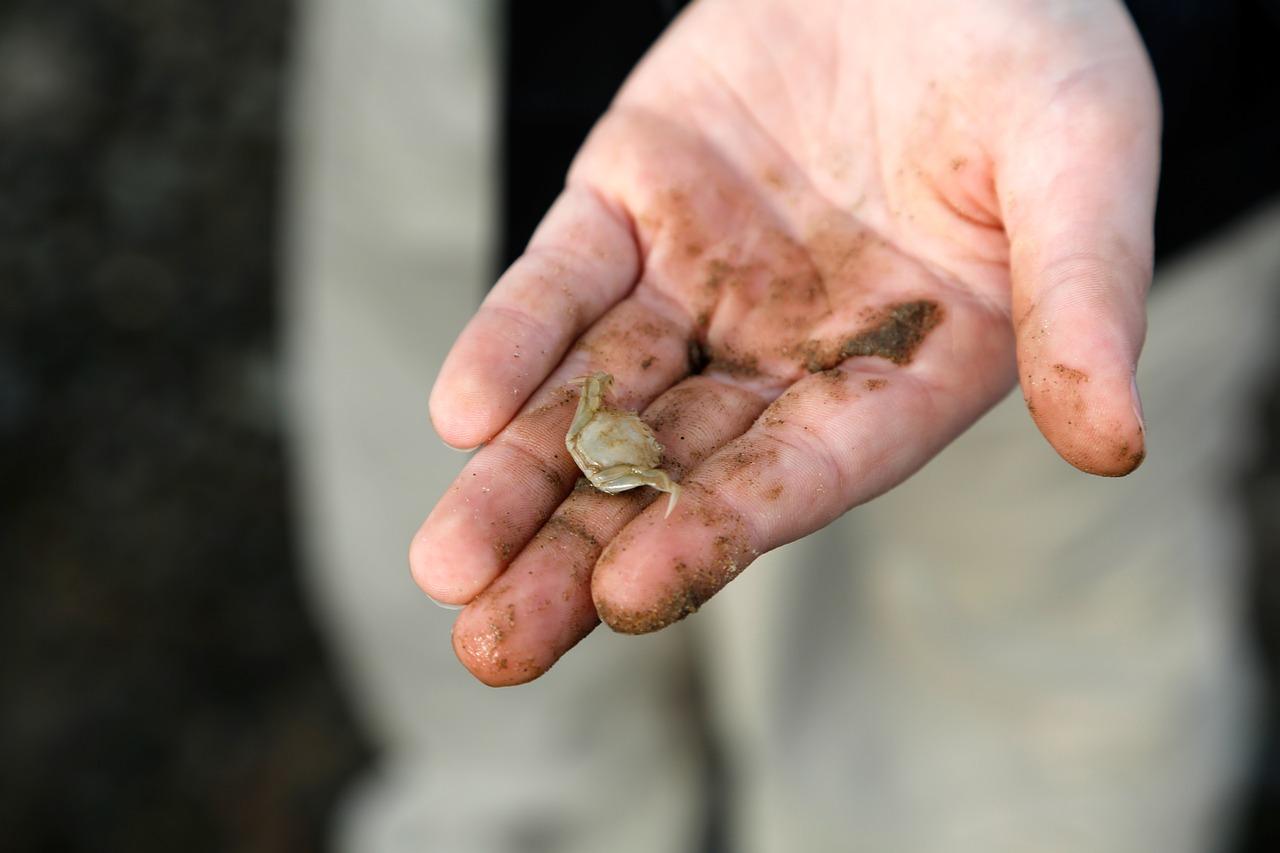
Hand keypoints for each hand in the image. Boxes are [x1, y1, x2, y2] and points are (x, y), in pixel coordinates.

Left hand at [411, 0, 1158, 683]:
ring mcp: (699, 278)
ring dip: (520, 475)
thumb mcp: (1080, 160)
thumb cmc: (1033, 48)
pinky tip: (464, 413)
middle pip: (673, 468)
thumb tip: (1115, 445)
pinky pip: (563, 279)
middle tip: (493, 645)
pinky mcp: (630, 200)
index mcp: (898, 374)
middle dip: (579, 553)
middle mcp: (786, 350)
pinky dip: (513, 340)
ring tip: (449, 563)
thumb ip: (1085, 297)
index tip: (629, 599)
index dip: (715, 533)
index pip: (797, 474)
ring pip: (597, 394)